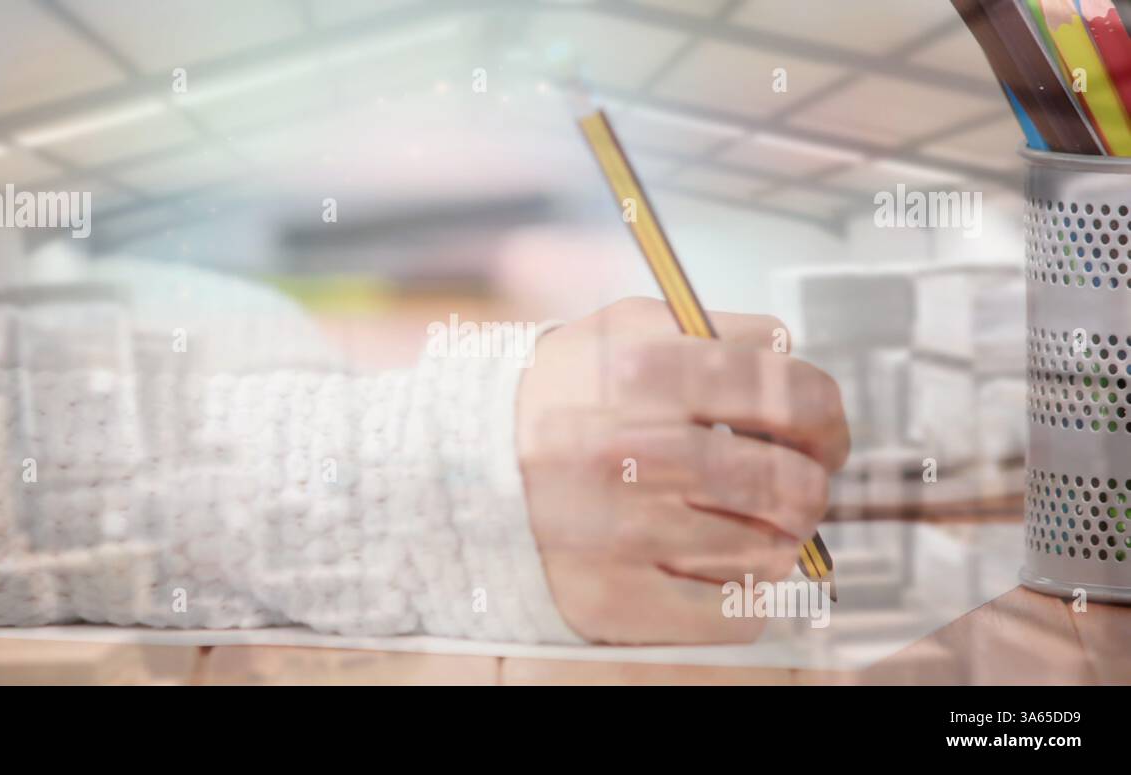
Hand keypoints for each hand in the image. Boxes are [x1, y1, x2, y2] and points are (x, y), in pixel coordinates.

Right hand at [516, 298, 849, 643]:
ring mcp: (620, 534)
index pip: (790, 393)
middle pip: (787, 483)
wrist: (466, 469)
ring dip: (775, 539)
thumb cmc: (565, 397)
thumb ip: (718, 336)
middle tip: (798, 488)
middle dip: (810, 489)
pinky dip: (744, 591)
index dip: (826, 419)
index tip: (822, 436)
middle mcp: (629, 452)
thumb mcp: (626, 329)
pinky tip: (716, 563)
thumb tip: (801, 380)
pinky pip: (732, 611)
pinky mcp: (613, 600)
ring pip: (767, 551)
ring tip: (747, 523)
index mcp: (642, 371)